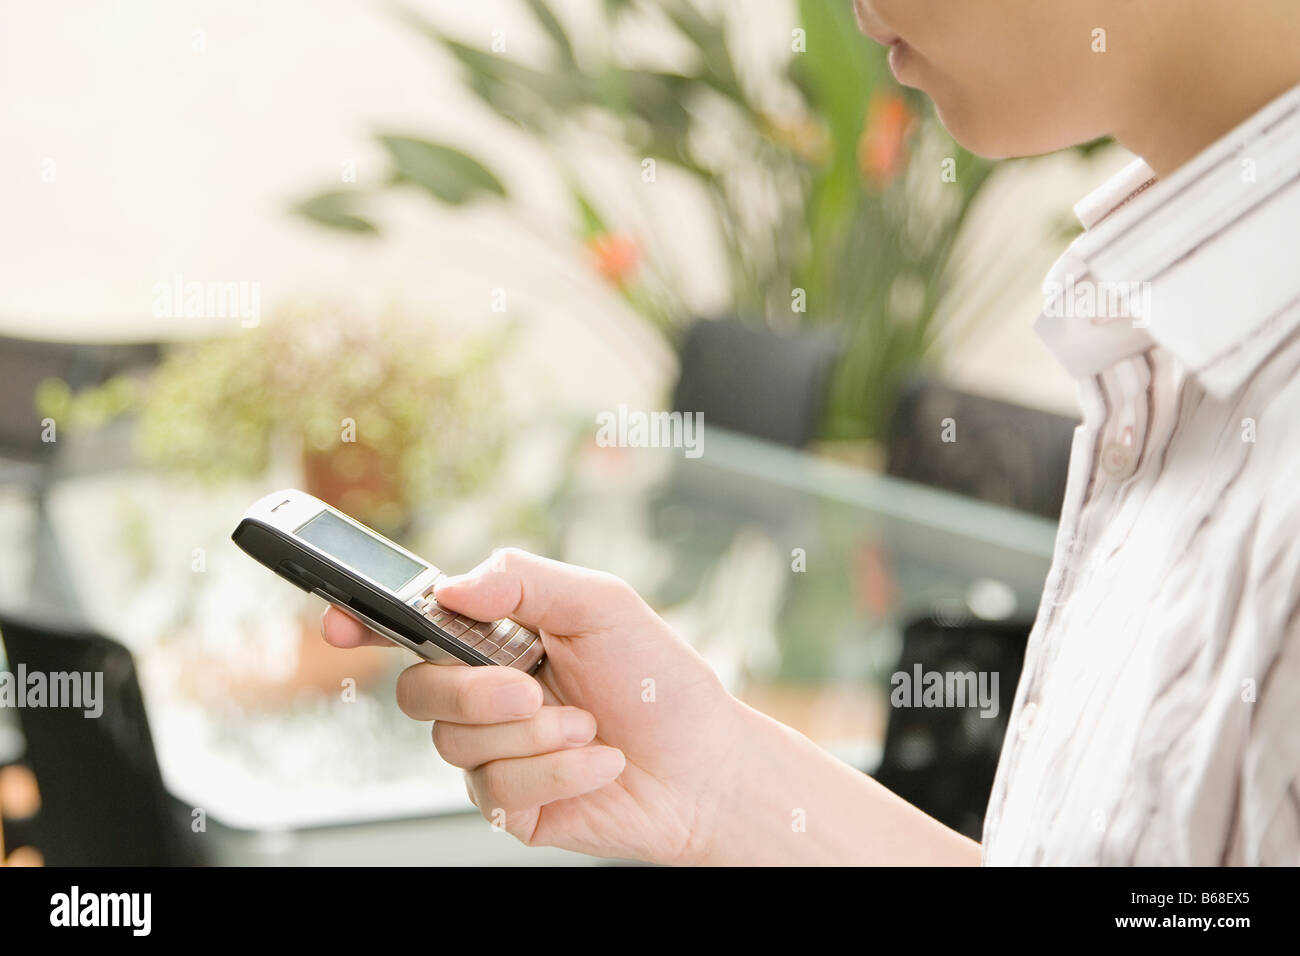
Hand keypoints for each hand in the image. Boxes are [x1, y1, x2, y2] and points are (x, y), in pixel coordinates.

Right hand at [322, 548, 748, 864]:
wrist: (704, 767)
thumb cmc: (659, 681)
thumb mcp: (602, 606)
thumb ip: (526, 582)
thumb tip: (453, 586)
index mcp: (497, 638)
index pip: (413, 626)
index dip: (364, 619)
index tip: (338, 620)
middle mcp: (485, 694)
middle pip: (418, 692)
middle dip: (473, 691)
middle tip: (532, 687)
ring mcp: (493, 752)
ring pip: (455, 745)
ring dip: (532, 735)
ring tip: (586, 726)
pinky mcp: (510, 804)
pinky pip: (496, 789)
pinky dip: (558, 773)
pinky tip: (598, 762)